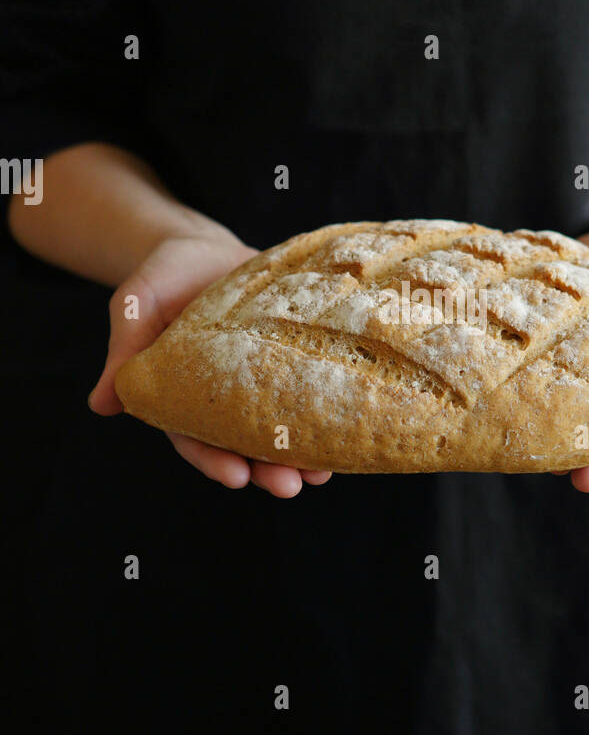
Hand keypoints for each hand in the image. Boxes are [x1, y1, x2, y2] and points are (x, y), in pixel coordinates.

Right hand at [88, 229, 332, 497]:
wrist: (204, 248)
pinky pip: (308, 394)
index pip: (195, 438)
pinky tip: (342, 433)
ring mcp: (259, 382)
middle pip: (243, 445)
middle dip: (265, 470)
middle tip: (289, 487)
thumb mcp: (135, 306)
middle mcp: (222, 399)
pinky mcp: (288, 361)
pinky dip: (323, 415)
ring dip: (300, 456)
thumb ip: (125, 350)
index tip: (236, 477)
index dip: (214, 460)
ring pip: (278, 429)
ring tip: (319, 473)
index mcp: (181, 396)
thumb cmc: (161, 277)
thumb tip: (101, 405)